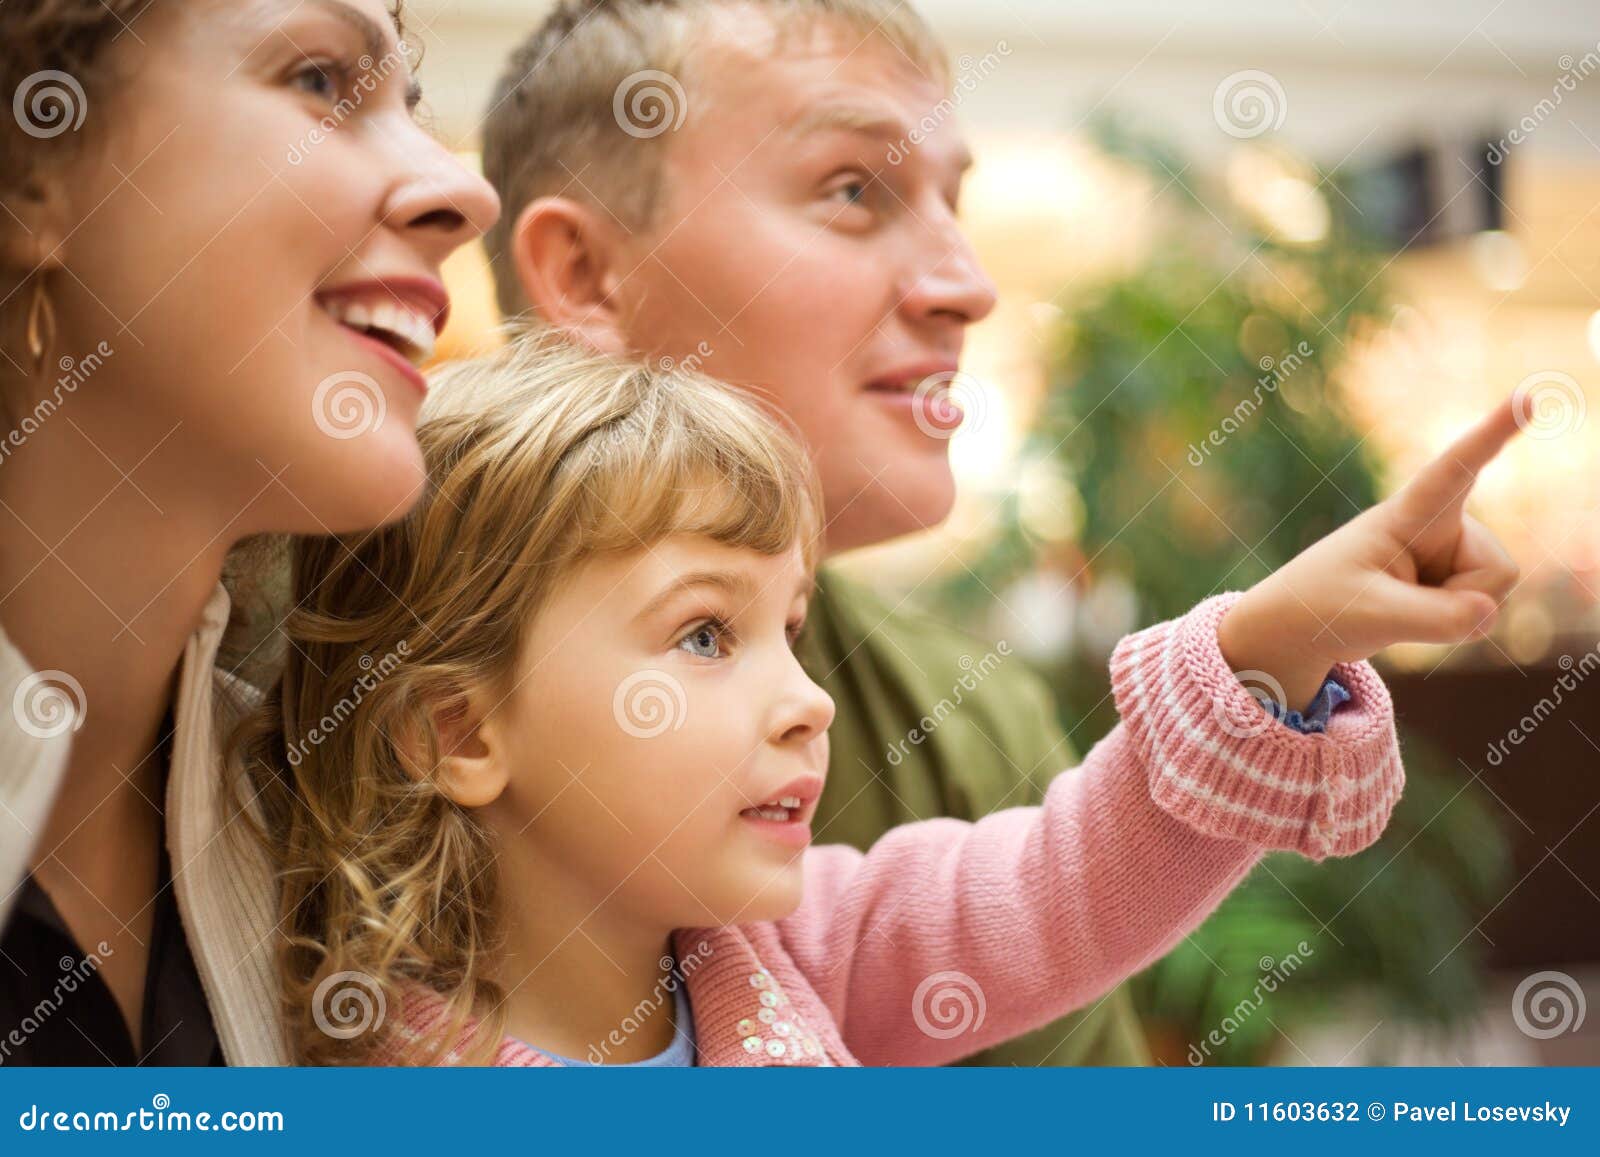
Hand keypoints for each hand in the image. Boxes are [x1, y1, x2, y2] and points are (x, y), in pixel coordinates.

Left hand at [1217, 396, 1522, 710]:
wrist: (1305, 622)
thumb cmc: (1326, 605)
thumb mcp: (1370, 615)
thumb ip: (1434, 618)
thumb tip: (1488, 613)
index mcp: (1407, 514)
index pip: (1454, 470)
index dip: (1492, 434)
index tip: (1525, 398)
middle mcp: (1440, 523)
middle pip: (1495, 570)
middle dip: (1456, 602)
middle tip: (1391, 601)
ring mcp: (1452, 549)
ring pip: (1493, 594)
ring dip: (1450, 615)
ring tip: (1398, 605)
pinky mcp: (1457, 575)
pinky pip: (1483, 612)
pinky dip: (1451, 626)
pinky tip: (1412, 614)